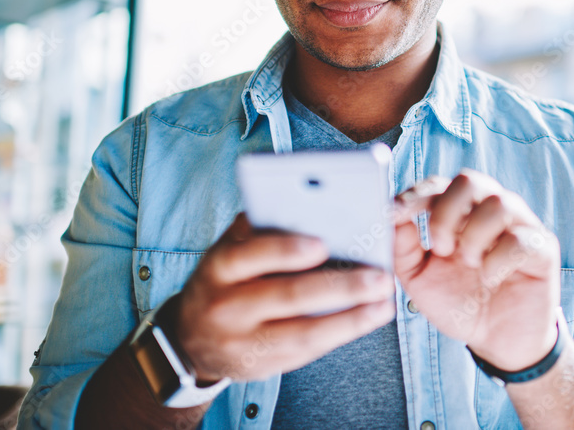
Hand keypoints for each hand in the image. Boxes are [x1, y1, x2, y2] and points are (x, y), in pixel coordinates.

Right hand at [172, 213, 395, 381]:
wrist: (190, 338)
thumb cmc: (224, 280)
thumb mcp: (228, 250)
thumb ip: (260, 231)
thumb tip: (310, 207)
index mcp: (220, 267)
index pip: (252, 255)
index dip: (286, 250)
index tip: (322, 244)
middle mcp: (227, 306)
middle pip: (287, 296)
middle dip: (338, 287)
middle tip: (378, 277)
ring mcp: (243, 342)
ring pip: (302, 332)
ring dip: (349, 319)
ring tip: (383, 303)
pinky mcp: (262, 366)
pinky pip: (305, 352)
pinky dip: (339, 335)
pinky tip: (366, 320)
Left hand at [393, 171, 559, 370]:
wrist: (498, 342)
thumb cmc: (461, 304)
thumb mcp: (420, 280)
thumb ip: (403, 249)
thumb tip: (391, 220)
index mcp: (460, 214)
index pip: (439, 185)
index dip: (416, 194)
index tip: (395, 213)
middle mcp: (490, 212)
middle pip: (469, 180)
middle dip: (446, 212)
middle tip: (439, 248)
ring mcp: (520, 227)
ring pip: (499, 203)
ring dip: (473, 236)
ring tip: (469, 264)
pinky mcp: (542, 250)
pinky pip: (521, 239)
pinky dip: (498, 260)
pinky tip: (490, 278)